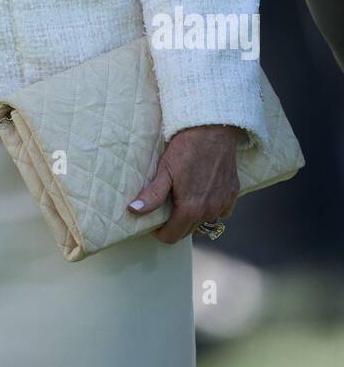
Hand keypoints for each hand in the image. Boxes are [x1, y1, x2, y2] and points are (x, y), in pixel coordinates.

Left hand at [126, 123, 242, 243]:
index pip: (172, 236)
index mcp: (190, 209)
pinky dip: (211, 208)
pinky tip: (203, 195)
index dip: (160, 232)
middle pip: (188, 231)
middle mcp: (209, 212)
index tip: (155, 223)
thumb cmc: (186, 148)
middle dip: (176, 225)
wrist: (213, 130)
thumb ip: (152, 195)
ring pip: (204, 222)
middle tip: (167, 209)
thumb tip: (134, 211)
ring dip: (193, 217)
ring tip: (183, 200)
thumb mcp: (164, 170)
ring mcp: (223, 204)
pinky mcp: (233, 194)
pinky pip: (221, 212)